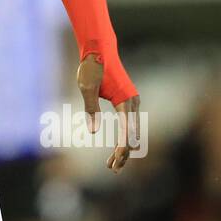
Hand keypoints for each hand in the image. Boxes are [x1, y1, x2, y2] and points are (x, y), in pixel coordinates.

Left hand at [76, 53, 141, 173]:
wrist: (99, 51)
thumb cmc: (92, 68)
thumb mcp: (87, 88)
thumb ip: (91, 109)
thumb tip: (94, 132)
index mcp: (125, 100)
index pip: (127, 130)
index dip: (122, 148)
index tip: (116, 161)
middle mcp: (134, 102)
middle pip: (133, 134)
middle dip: (124, 153)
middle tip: (112, 169)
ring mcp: (133, 102)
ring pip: (132, 131)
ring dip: (124, 148)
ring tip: (112, 165)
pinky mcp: (128, 102)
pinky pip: (129, 124)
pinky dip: (124, 138)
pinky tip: (117, 149)